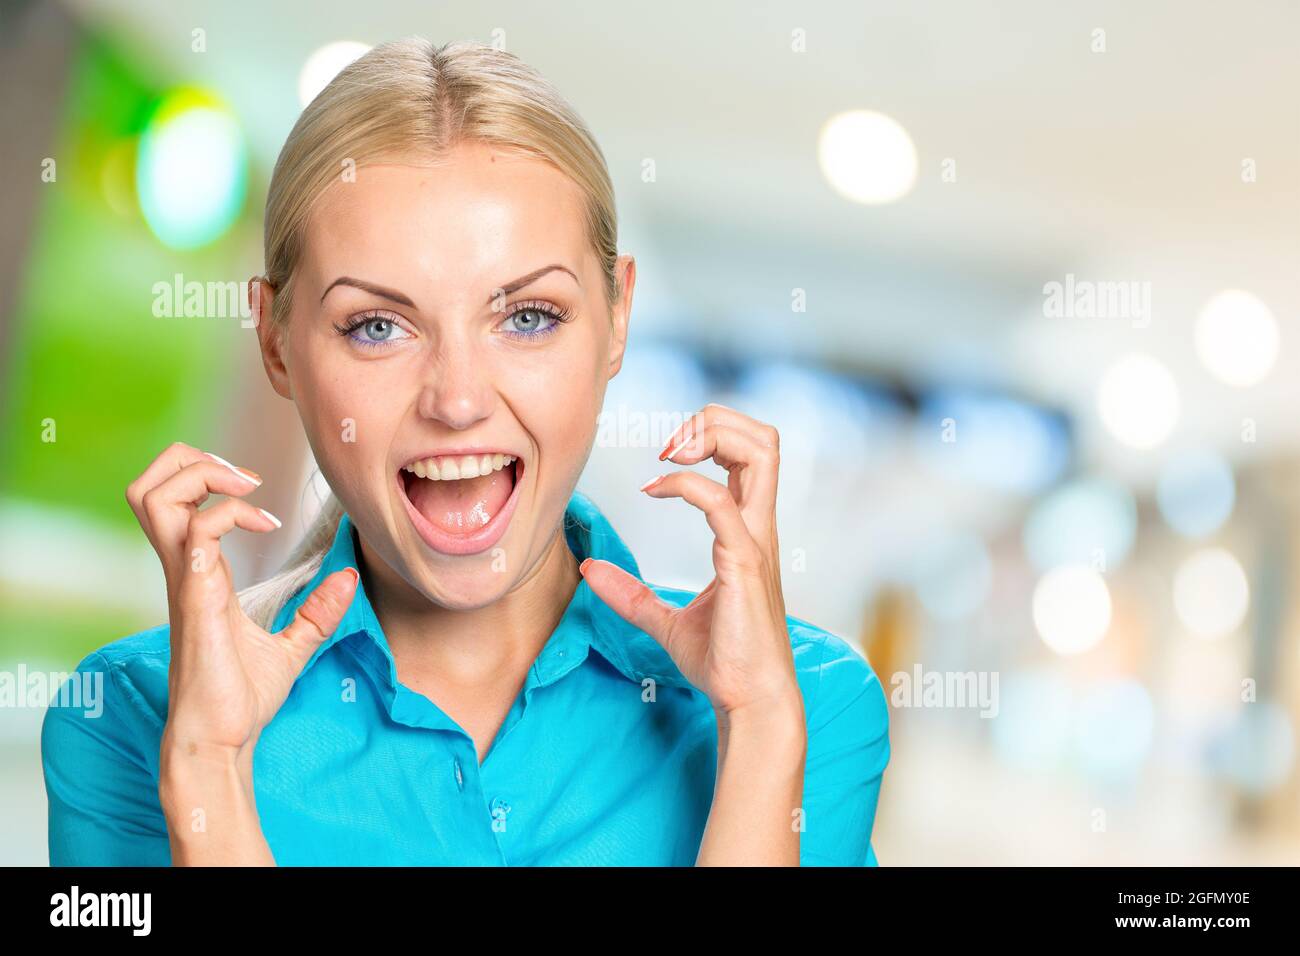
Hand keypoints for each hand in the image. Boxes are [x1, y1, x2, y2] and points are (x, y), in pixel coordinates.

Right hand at [126, 442, 357, 762]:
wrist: (222, 742)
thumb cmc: (241, 699)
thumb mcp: (292, 648)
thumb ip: (316, 613)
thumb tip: (349, 578)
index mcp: (198, 574)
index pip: (174, 503)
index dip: (210, 478)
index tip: (263, 497)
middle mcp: (184, 571)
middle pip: (148, 487)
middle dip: (189, 460)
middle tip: (241, 475)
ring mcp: (185, 582)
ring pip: (154, 499)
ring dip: (200, 475)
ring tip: (246, 486)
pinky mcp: (196, 600)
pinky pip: (197, 535)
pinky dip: (231, 514)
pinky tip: (267, 525)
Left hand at [580, 404, 801, 720]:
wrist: (750, 700)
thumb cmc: (724, 662)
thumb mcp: (665, 622)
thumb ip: (631, 594)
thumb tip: (591, 572)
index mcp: (748, 532)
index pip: (751, 456)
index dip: (711, 436)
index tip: (664, 458)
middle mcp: (757, 528)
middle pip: (763, 440)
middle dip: (715, 421)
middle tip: (670, 443)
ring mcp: (754, 541)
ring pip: (761, 453)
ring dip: (712, 436)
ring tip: (670, 454)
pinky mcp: (743, 562)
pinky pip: (719, 503)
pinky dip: (683, 485)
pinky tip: (653, 491)